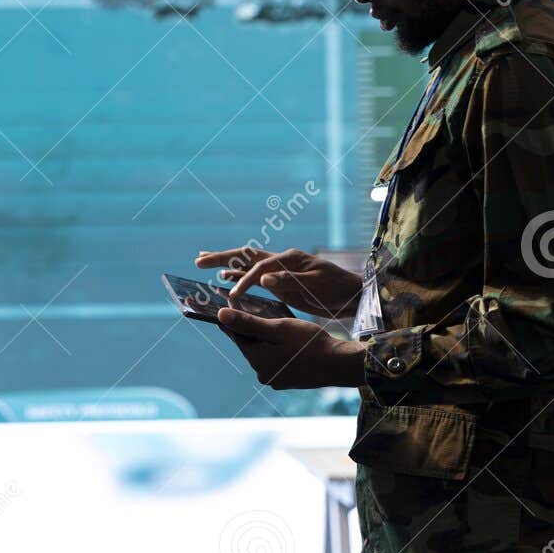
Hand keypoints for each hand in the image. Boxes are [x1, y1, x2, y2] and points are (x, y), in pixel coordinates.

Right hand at [194, 246, 361, 318]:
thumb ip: (290, 281)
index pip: (260, 268)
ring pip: (247, 265)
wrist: (354, 296)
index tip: (233, 296)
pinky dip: (238, 277)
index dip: (245, 280)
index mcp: (290, 258)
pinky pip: (255, 277)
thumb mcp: (317, 285)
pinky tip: (225, 279)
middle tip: (199, 260)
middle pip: (246, 256)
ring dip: (226, 264)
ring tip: (204, 262)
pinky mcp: (281, 283)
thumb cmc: (339, 289)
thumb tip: (264, 278)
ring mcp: (280, 271)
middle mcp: (282, 261)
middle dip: (222, 258)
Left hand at [215, 307, 365, 389]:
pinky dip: (278, 349)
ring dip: (266, 339)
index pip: (237, 336)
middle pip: (250, 345)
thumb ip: (248, 322)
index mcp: (257, 360)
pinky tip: (287, 339)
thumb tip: (220, 315)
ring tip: (274, 323)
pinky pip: (275, 361)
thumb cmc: (309, 342)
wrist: (339, 364)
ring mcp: (275, 380)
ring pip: (264, 352)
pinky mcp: (287, 381)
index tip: (228, 305)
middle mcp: (262, 374)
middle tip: (254, 310)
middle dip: (252, 328)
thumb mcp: (278, 327)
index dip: (233, 319)